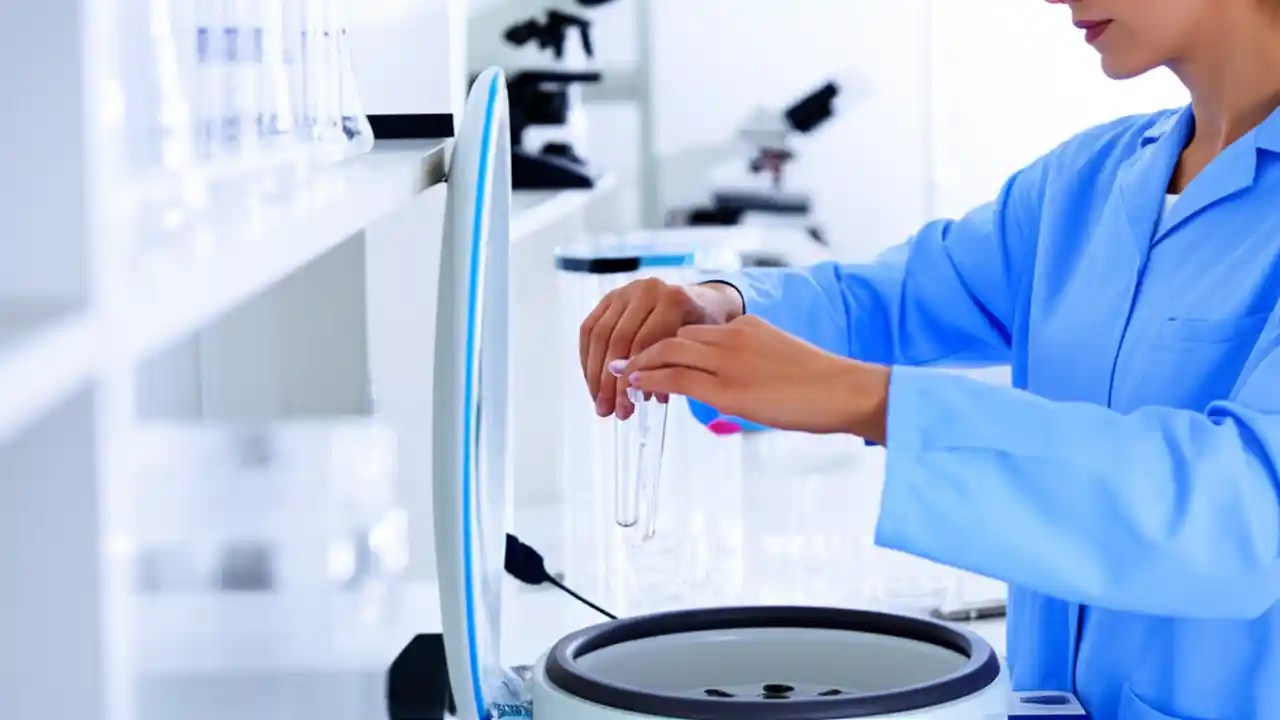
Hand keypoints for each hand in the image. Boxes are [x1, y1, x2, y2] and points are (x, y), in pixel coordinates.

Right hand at [580, 279, 743, 419]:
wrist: (703, 302)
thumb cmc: (704, 330)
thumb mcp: (698, 348)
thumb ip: (674, 367)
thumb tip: (646, 394)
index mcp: (673, 300)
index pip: (643, 344)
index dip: (631, 379)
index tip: (626, 407)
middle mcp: (648, 291)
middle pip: (619, 340)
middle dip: (609, 382)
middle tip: (608, 410)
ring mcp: (626, 291)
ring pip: (599, 336)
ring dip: (594, 374)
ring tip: (599, 403)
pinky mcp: (611, 297)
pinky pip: (589, 329)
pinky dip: (587, 358)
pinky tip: (592, 382)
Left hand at [623, 315, 891, 441]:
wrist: (843, 390)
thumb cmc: (821, 386)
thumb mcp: (779, 364)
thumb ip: (751, 368)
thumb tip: (735, 390)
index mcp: (747, 327)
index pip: (694, 331)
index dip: (667, 345)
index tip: (651, 357)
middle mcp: (732, 336)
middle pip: (674, 336)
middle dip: (644, 351)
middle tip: (624, 365)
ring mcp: (727, 360)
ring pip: (667, 352)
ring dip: (639, 365)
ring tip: (621, 378)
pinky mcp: (725, 387)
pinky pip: (675, 377)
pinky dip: (648, 379)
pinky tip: (634, 385)